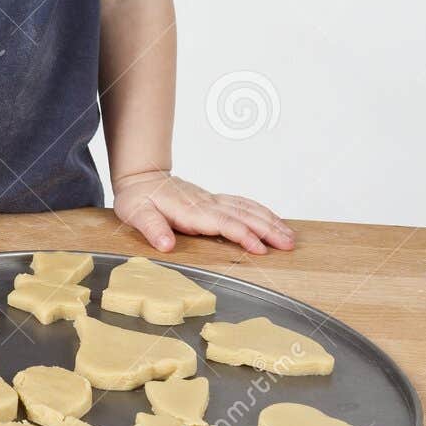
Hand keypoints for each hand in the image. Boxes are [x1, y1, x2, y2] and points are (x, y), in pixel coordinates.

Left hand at [112, 171, 293, 254]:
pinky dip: (261, 211)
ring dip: (270, 221)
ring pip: (247, 208)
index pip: (222, 223)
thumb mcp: (136, 213)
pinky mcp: (214, 200)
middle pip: (242, 215)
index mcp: (190, 210)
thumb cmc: (138, 198)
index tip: (260, 248)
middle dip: (267, 229)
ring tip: (290, 236)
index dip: (242, 235)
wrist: (140, 177)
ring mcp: (212, 200)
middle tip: (289, 244)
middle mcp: (206, 203)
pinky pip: (242, 204)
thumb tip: (165, 244)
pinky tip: (274, 220)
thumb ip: (152, 228)